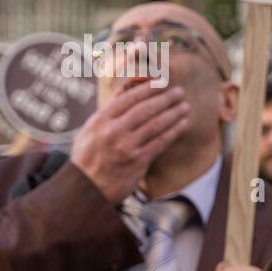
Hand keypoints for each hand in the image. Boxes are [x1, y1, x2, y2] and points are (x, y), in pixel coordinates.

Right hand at [70, 84, 189, 203]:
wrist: (86, 187)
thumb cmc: (89, 155)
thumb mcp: (91, 129)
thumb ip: (109, 110)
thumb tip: (127, 88)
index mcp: (100, 120)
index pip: (128, 98)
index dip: (148, 89)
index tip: (162, 82)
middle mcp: (113, 131)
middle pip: (145, 109)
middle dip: (165, 99)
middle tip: (180, 92)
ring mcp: (126, 147)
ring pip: (156, 125)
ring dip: (173, 114)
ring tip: (185, 107)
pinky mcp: (137, 161)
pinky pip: (160, 142)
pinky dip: (173, 131)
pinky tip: (182, 124)